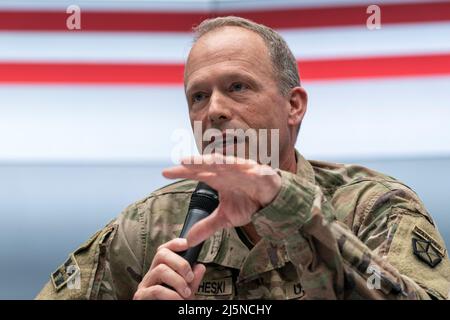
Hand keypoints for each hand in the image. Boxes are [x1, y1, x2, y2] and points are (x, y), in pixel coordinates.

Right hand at [133, 238, 205, 299]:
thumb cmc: (176, 305)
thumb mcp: (188, 292)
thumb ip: (193, 280)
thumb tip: (200, 266)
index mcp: (161, 270)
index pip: (164, 250)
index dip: (175, 243)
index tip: (187, 245)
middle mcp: (151, 275)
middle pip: (161, 254)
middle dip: (180, 263)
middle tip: (190, 277)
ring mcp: (144, 285)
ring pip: (160, 270)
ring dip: (177, 280)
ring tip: (186, 293)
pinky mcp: (141, 297)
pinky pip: (156, 290)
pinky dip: (171, 294)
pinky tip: (178, 300)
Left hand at [162, 153, 281, 246]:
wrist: (270, 201)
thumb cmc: (247, 202)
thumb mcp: (224, 218)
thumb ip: (206, 226)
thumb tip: (188, 240)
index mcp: (217, 179)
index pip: (196, 174)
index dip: (182, 173)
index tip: (165, 173)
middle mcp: (227, 171)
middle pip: (209, 165)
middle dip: (196, 163)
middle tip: (182, 162)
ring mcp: (243, 170)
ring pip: (229, 163)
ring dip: (218, 161)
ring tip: (207, 160)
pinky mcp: (259, 172)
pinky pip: (253, 170)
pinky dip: (248, 169)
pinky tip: (241, 167)